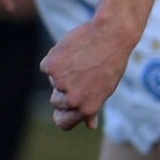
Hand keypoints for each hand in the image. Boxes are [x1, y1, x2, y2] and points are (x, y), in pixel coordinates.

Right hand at [42, 10, 140, 129]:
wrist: (111, 35)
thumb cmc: (112, 62)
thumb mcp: (107, 89)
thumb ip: (93, 107)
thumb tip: (89, 125)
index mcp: (86, 107)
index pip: (63, 122)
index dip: (64, 115)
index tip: (66, 108)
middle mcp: (72, 99)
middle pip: (56, 102)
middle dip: (63, 92)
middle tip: (82, 75)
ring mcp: (59, 83)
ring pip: (52, 82)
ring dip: (61, 74)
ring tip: (81, 62)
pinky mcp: (50, 66)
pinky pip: (47, 66)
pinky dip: (55, 60)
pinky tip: (73, 52)